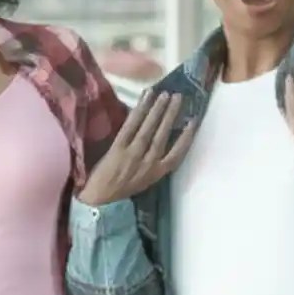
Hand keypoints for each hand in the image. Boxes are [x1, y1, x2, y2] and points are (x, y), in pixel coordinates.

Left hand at [78, 91, 197, 206]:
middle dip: (171, 115)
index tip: (194, 121)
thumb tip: (161, 140)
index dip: (186, 137)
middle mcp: (148, 163)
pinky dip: (139, 111)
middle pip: (163, 135)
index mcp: (157, 173)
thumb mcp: (144, 181)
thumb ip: (153, 164)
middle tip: (179, 97)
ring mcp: (133, 154)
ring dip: (157, 110)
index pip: (177, 154)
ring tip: (164, 94)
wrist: (100, 199)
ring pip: (148, 129)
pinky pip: (131, 126)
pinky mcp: (118, 148)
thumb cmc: (122, 189)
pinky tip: (145, 99)